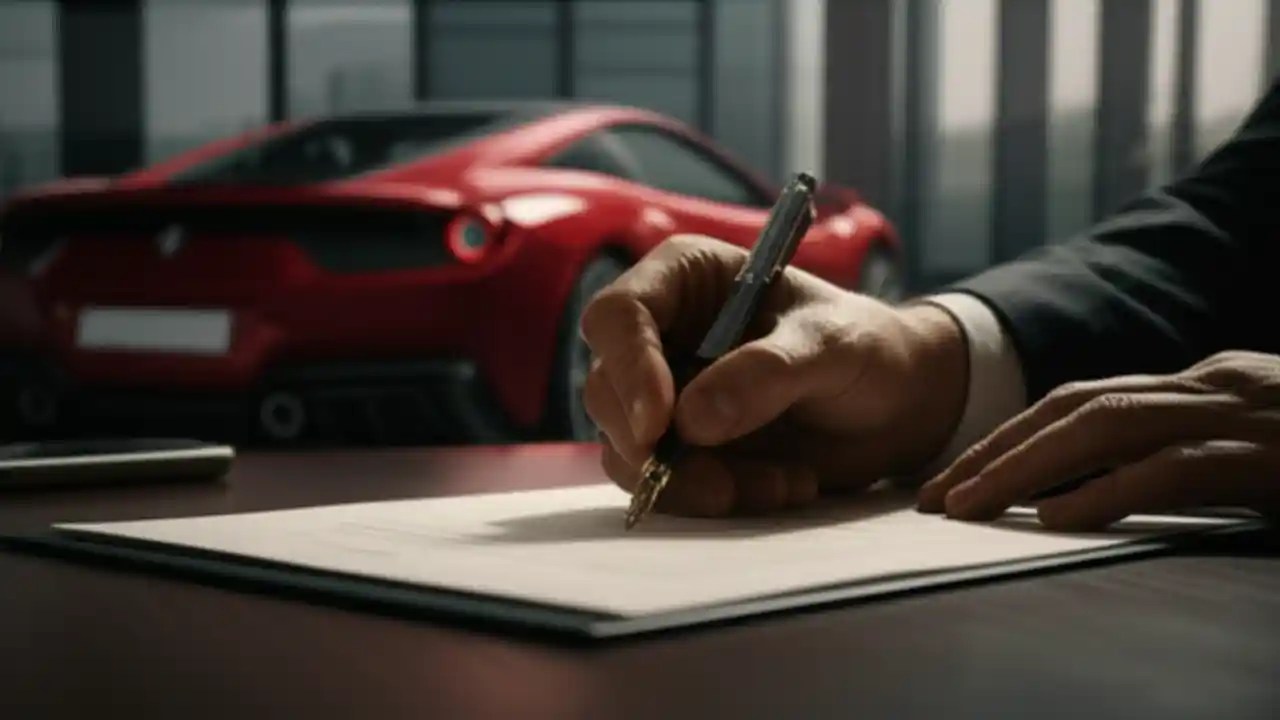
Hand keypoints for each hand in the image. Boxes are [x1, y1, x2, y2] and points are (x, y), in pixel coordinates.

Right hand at [579, 234, 968, 516]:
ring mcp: (665, 395)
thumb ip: (766, 373)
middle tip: (724, 482)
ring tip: (785, 482)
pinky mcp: (681, 448)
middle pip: (606, 390)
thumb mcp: (831, 346)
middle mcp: (660, 334)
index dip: (628, 368)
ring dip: (697, 482)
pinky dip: (718, 498)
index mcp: (684, 278)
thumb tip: (689, 420)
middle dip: (659, 447)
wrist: (898, 404)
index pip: (617, 314)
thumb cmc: (866, 348)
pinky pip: (665, 485)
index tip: (659, 424)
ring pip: (629, 449)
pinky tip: (783, 486)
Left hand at [918, 351, 1279, 528]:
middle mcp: (1211, 388)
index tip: (954, 479)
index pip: (1084, 403)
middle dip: (994, 450)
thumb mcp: (1256, 450)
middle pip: (1075, 408)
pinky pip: (1172, 471)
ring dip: (1024, 466)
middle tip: (931, 497)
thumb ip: (1186, 457)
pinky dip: (1107, 492)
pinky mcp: (1269, 458)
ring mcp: (1238, 417)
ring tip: (965, 506)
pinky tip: (1055, 518)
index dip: (1010, 439)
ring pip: (1105, 428)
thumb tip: (1099, 493)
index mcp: (1202, 387)